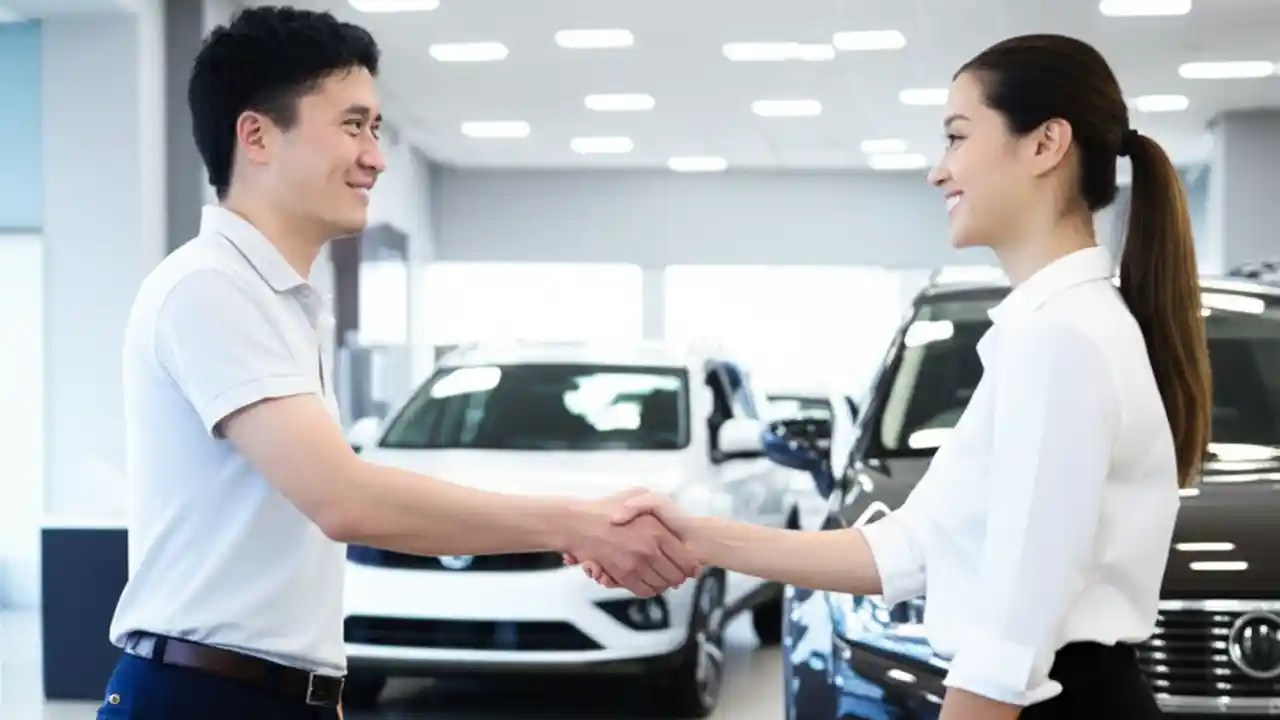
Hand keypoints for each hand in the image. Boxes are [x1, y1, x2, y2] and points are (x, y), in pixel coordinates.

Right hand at [561, 488, 700, 596]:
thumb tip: (666, 514)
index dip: (691, 567)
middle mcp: (649, 549)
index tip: (691, 569)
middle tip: (678, 577)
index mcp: (657, 531)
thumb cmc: (604, 508)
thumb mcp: (634, 495)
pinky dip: (648, 590)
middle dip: (678, 578)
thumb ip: (653, 503)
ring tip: (663, 581)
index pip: (685, 558)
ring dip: (663, 585)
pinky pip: (643, 590)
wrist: (577, 523)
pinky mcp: (622, 574)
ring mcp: (635, 564)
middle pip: (675, 575)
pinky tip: (648, 584)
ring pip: (660, 585)